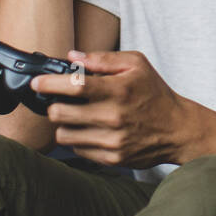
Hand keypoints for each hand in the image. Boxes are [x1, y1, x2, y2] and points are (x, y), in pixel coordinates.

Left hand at [34, 50, 193, 168]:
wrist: (178, 129)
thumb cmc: (155, 93)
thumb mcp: (137, 64)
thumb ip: (103, 59)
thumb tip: (73, 57)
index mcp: (119, 90)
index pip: (75, 85)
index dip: (49, 83)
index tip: (37, 82)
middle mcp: (114, 117)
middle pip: (60, 113)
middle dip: (54, 105)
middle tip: (61, 101)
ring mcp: (112, 140)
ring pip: (64, 135)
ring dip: (65, 124)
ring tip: (77, 116)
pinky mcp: (112, 158)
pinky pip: (78, 150)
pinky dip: (78, 139)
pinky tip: (91, 130)